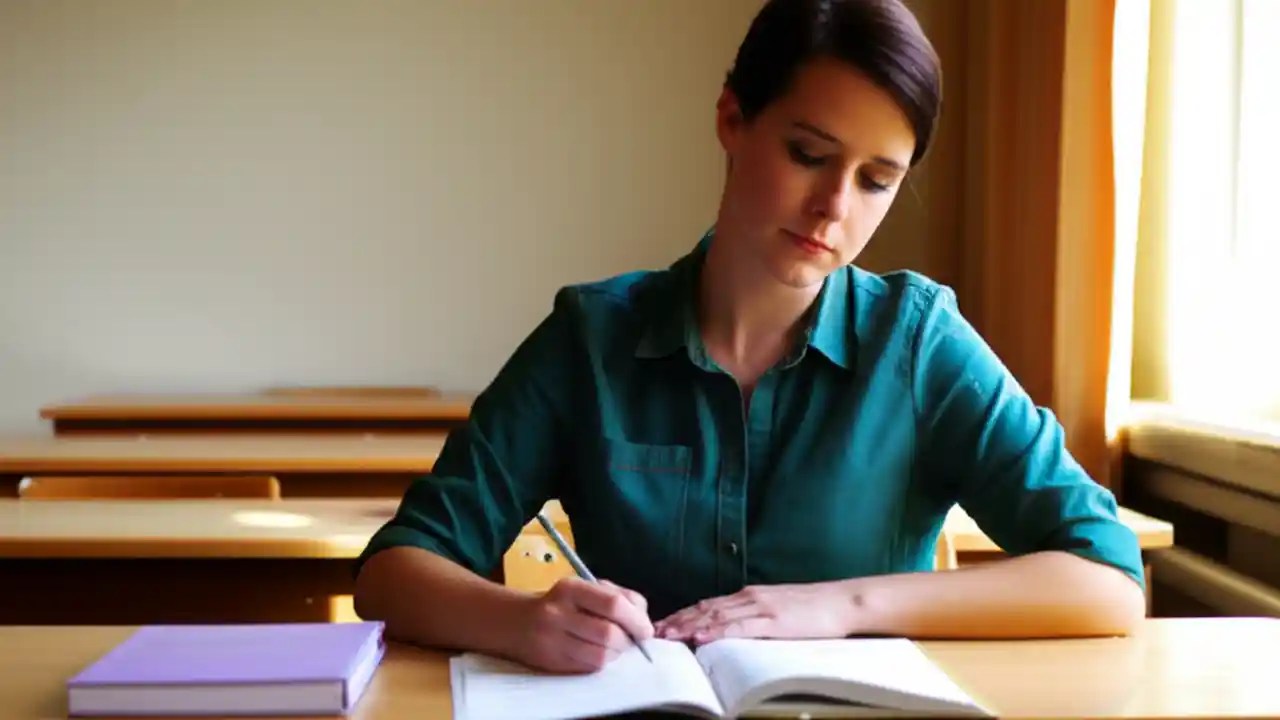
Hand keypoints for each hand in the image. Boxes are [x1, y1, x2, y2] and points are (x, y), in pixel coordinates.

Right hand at [513, 577, 653, 673]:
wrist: (516, 621)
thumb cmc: (561, 602)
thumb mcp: (584, 588)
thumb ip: (617, 596)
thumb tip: (644, 618)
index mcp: (571, 588)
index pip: (614, 604)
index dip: (637, 620)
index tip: (646, 629)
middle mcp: (559, 613)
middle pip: (609, 633)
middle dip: (629, 640)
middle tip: (633, 640)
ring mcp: (553, 640)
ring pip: (601, 655)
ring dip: (617, 653)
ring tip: (615, 646)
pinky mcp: (552, 662)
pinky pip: (589, 667)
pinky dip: (602, 662)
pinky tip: (598, 652)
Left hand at [654, 582, 855, 644]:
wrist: (843, 601)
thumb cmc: (815, 608)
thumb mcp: (779, 609)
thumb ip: (756, 616)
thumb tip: (734, 627)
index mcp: (750, 595)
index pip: (709, 604)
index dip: (685, 614)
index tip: (664, 624)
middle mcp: (750, 597)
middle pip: (705, 608)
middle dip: (678, 620)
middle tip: (655, 631)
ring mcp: (761, 607)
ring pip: (716, 615)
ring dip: (689, 625)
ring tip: (668, 635)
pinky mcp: (773, 620)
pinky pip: (739, 626)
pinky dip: (717, 630)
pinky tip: (701, 636)